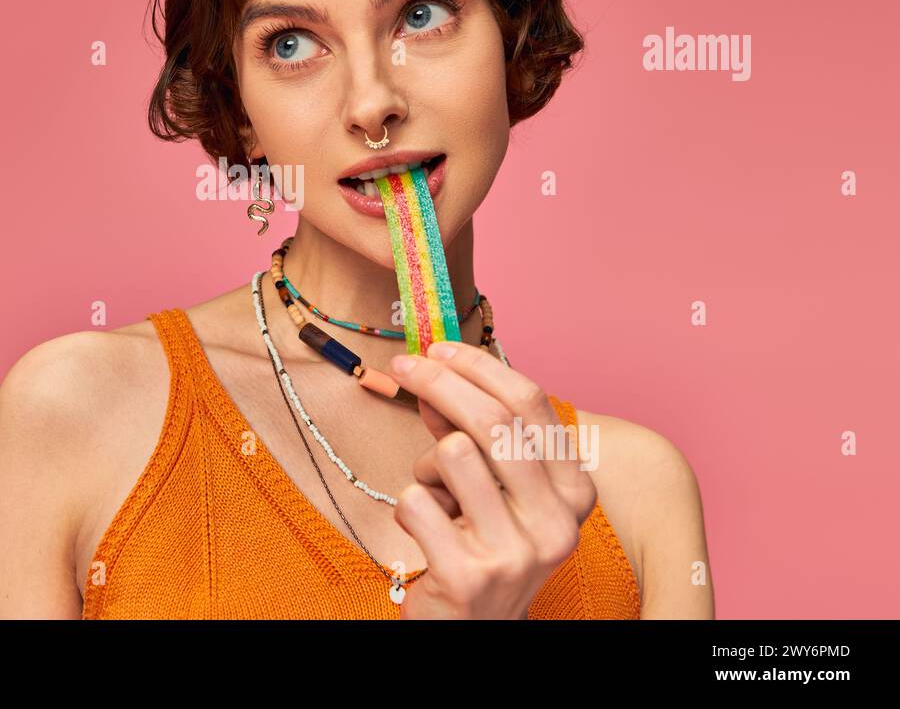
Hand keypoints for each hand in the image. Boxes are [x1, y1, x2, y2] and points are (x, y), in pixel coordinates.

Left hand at [388, 341, 595, 618]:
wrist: (474, 629)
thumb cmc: (482, 545)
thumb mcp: (491, 485)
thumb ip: (468, 430)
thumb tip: (433, 374)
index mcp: (575, 491)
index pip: (530, 402)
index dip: (479, 366)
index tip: (438, 347)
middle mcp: (558, 521)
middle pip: (493, 420)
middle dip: (439, 382)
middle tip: (402, 367)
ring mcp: (517, 551)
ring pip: (452, 454)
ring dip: (427, 466)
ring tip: (435, 495)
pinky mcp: (470, 574)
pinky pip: (416, 502)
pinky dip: (408, 507)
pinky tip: (425, 532)